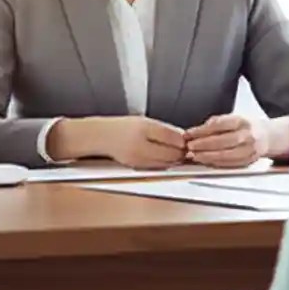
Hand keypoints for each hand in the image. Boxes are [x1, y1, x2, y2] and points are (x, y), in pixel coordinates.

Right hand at [50, 116, 185, 168]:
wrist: (100, 137)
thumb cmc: (121, 127)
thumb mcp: (145, 122)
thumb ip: (164, 130)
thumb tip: (182, 138)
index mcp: (144, 129)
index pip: (172, 137)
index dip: (183, 140)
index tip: (187, 139)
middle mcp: (140, 145)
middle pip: (171, 153)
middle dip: (181, 152)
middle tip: (185, 148)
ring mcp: (138, 158)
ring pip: (165, 163)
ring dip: (174, 159)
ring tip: (175, 153)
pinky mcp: (136, 167)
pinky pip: (156, 167)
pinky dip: (164, 164)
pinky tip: (163, 158)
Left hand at [185, 114, 268, 167]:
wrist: (267, 136)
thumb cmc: (246, 126)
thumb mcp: (233, 118)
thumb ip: (216, 123)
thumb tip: (195, 132)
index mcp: (242, 121)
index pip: (218, 125)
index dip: (201, 130)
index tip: (189, 134)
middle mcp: (247, 135)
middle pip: (222, 141)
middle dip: (203, 145)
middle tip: (190, 146)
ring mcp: (249, 150)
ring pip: (225, 155)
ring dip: (207, 156)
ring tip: (194, 156)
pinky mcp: (248, 161)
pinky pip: (229, 164)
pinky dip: (215, 163)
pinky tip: (206, 161)